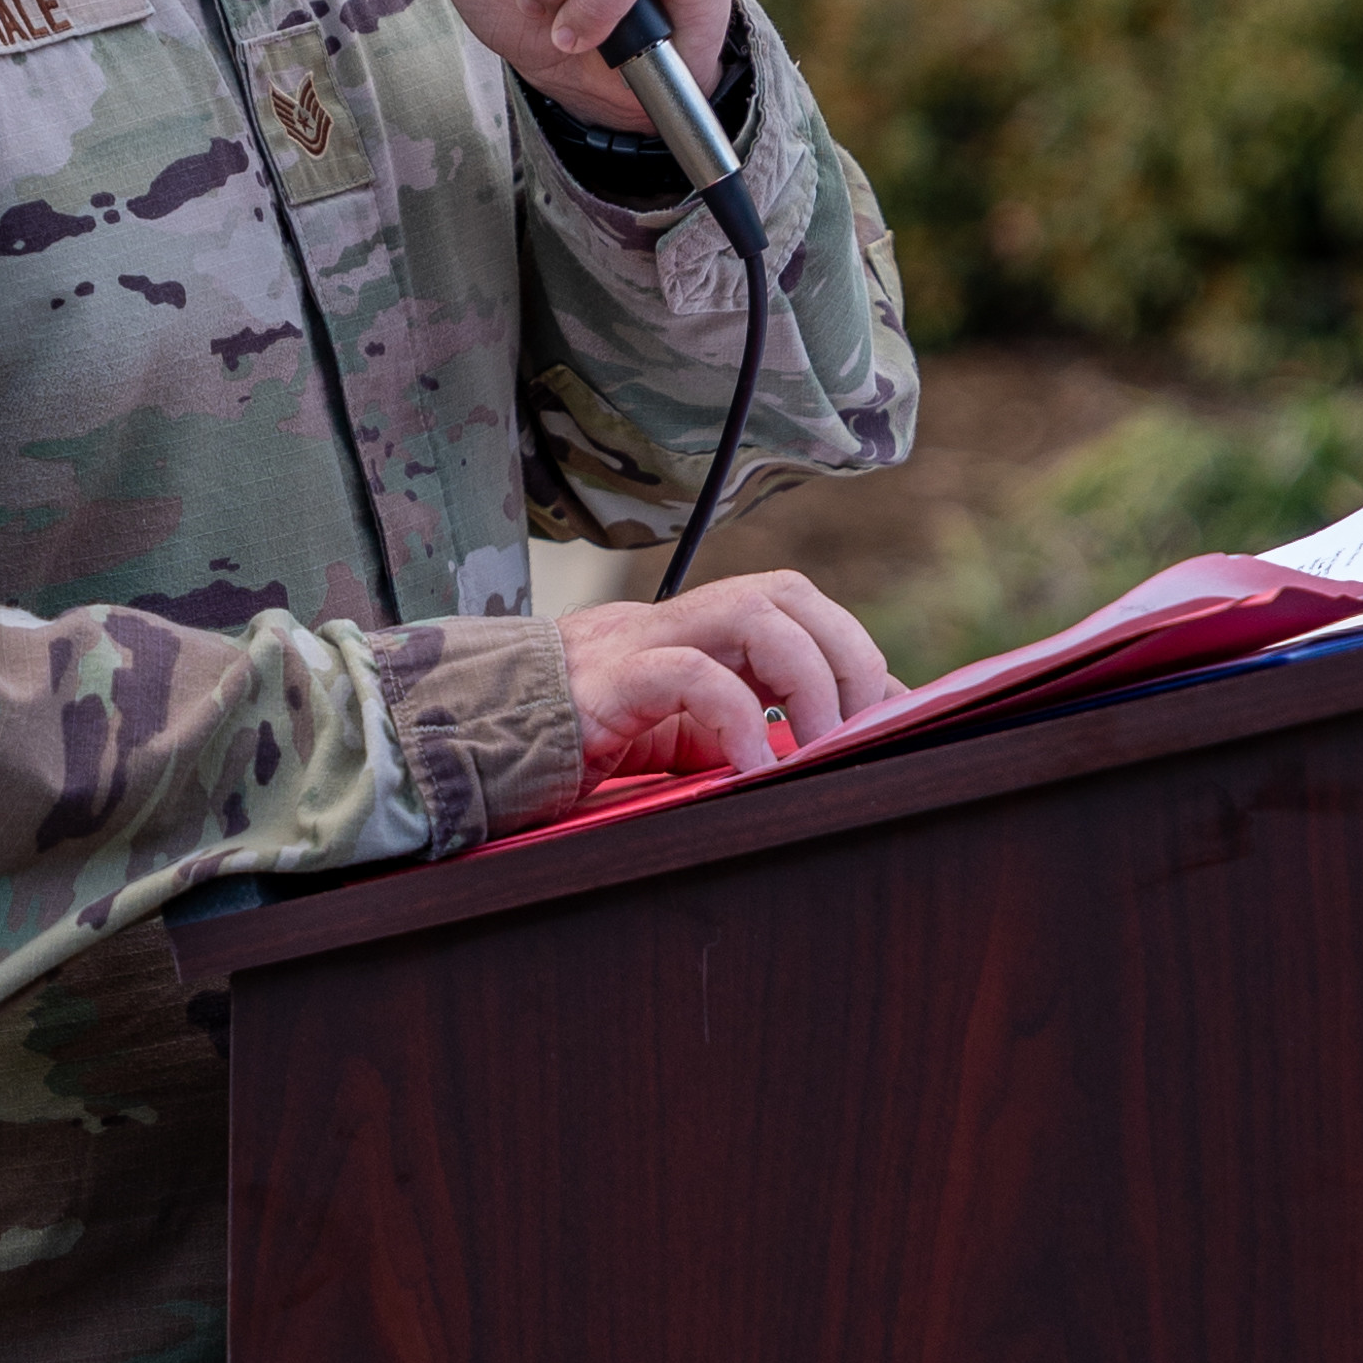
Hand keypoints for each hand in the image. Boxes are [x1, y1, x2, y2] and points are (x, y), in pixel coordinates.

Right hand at [558, 572, 902, 783]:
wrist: (471, 748)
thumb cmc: (576, 748)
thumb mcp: (677, 744)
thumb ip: (739, 736)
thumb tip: (824, 750)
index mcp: (695, 634)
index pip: (797, 609)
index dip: (856, 654)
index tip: (891, 714)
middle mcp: (674, 624)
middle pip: (787, 593)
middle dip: (846, 655)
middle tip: (861, 731)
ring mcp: (639, 642)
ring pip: (751, 612)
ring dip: (807, 678)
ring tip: (816, 748)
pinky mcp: (607, 681)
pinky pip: (689, 675)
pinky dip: (738, 718)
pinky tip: (753, 769)